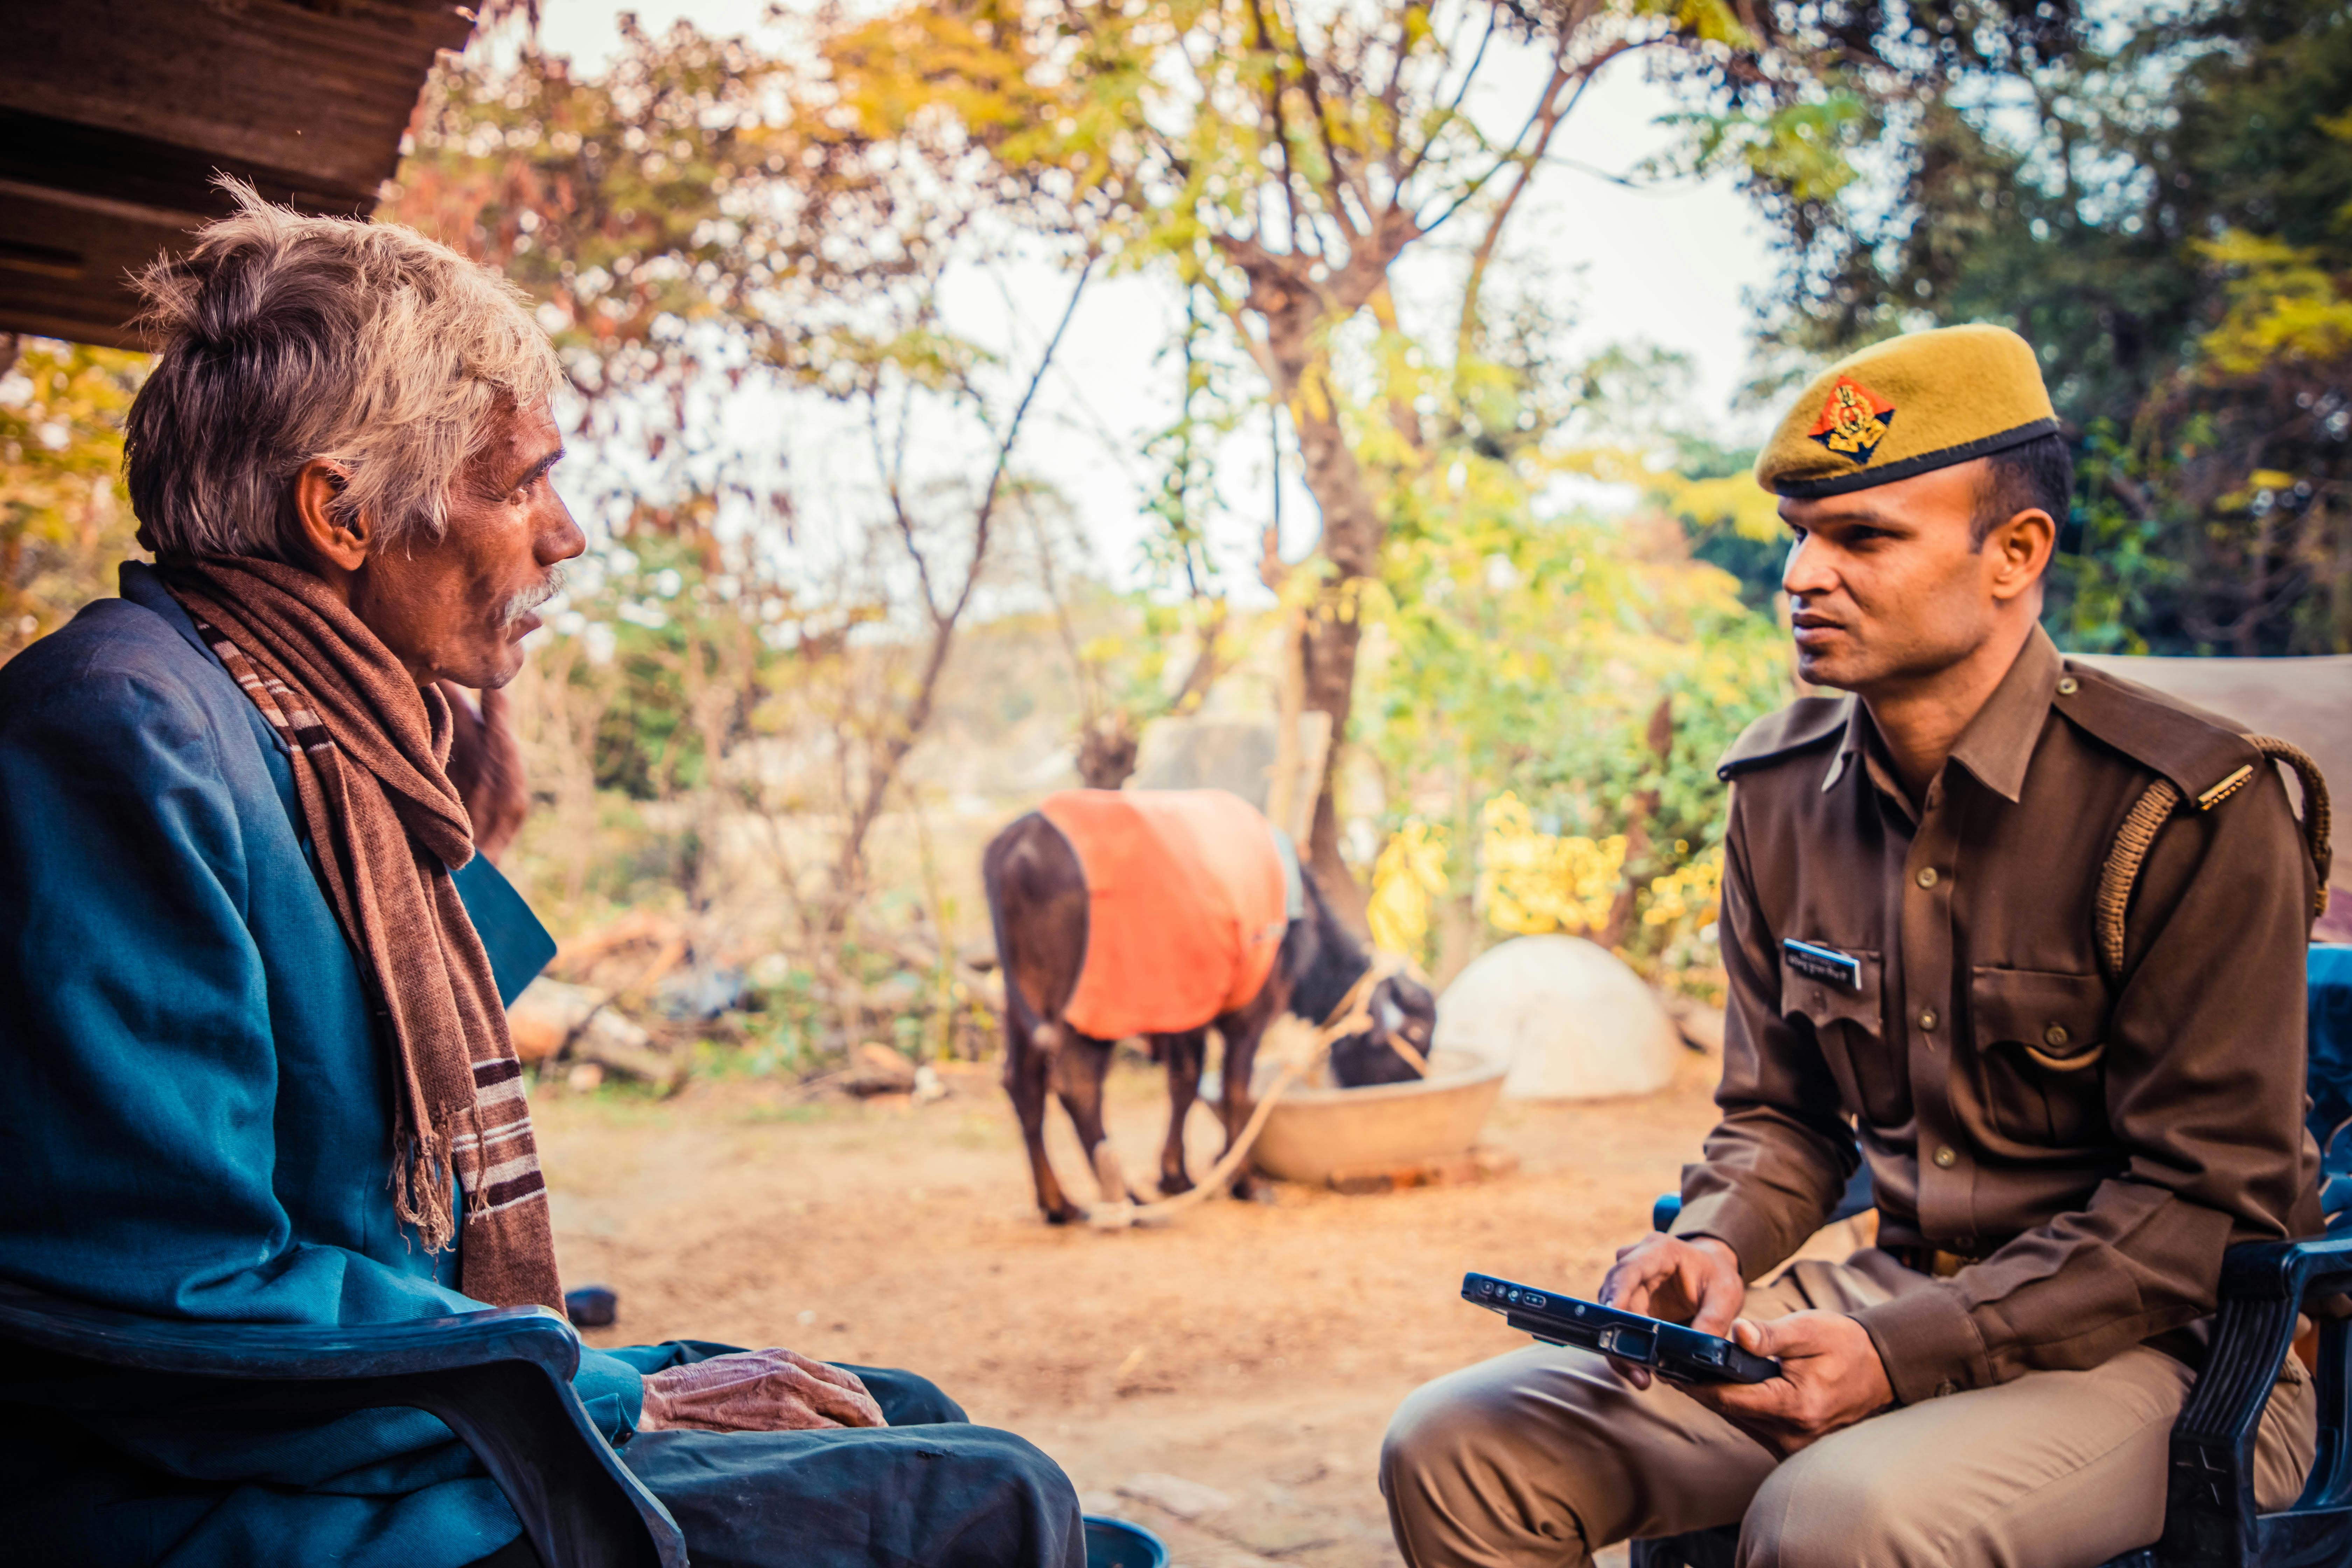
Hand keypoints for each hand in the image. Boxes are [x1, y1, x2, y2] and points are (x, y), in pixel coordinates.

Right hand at [637, 1348, 886, 1432]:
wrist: (666, 1401)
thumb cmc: (702, 1387)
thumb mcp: (750, 1366)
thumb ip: (781, 1374)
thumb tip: (807, 1391)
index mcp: (787, 1359)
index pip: (844, 1380)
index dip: (863, 1400)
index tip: (873, 1415)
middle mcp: (794, 1376)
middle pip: (853, 1400)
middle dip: (873, 1421)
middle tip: (883, 1438)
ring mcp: (787, 1403)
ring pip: (843, 1424)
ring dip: (861, 1439)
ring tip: (870, 1453)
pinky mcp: (775, 1429)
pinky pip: (819, 1442)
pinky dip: (836, 1450)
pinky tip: (840, 1460)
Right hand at [1597, 1234, 1744, 1389]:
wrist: (1711, 1273)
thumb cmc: (1717, 1277)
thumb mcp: (1726, 1295)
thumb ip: (1714, 1320)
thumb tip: (1697, 1351)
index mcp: (1659, 1251)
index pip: (1628, 1270)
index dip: (1617, 1293)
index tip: (1612, 1317)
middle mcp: (1634, 1263)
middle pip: (1614, 1298)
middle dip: (1620, 1335)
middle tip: (1637, 1369)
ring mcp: (1628, 1284)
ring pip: (1610, 1317)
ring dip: (1621, 1349)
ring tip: (1642, 1378)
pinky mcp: (1628, 1305)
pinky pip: (1618, 1329)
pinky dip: (1627, 1352)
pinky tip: (1641, 1373)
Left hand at [1681, 1310, 1893, 1456]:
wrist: (1881, 1368)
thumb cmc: (1844, 1343)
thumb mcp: (1808, 1329)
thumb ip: (1770, 1335)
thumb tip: (1735, 1333)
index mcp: (1797, 1405)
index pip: (1733, 1400)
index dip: (1699, 1385)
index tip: (1674, 1370)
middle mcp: (1795, 1433)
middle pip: (1733, 1414)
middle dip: (1702, 1391)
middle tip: (1672, 1368)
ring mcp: (1797, 1445)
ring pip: (1742, 1423)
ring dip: (1719, 1401)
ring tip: (1689, 1374)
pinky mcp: (1797, 1445)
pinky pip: (1757, 1428)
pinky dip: (1739, 1409)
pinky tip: (1724, 1388)